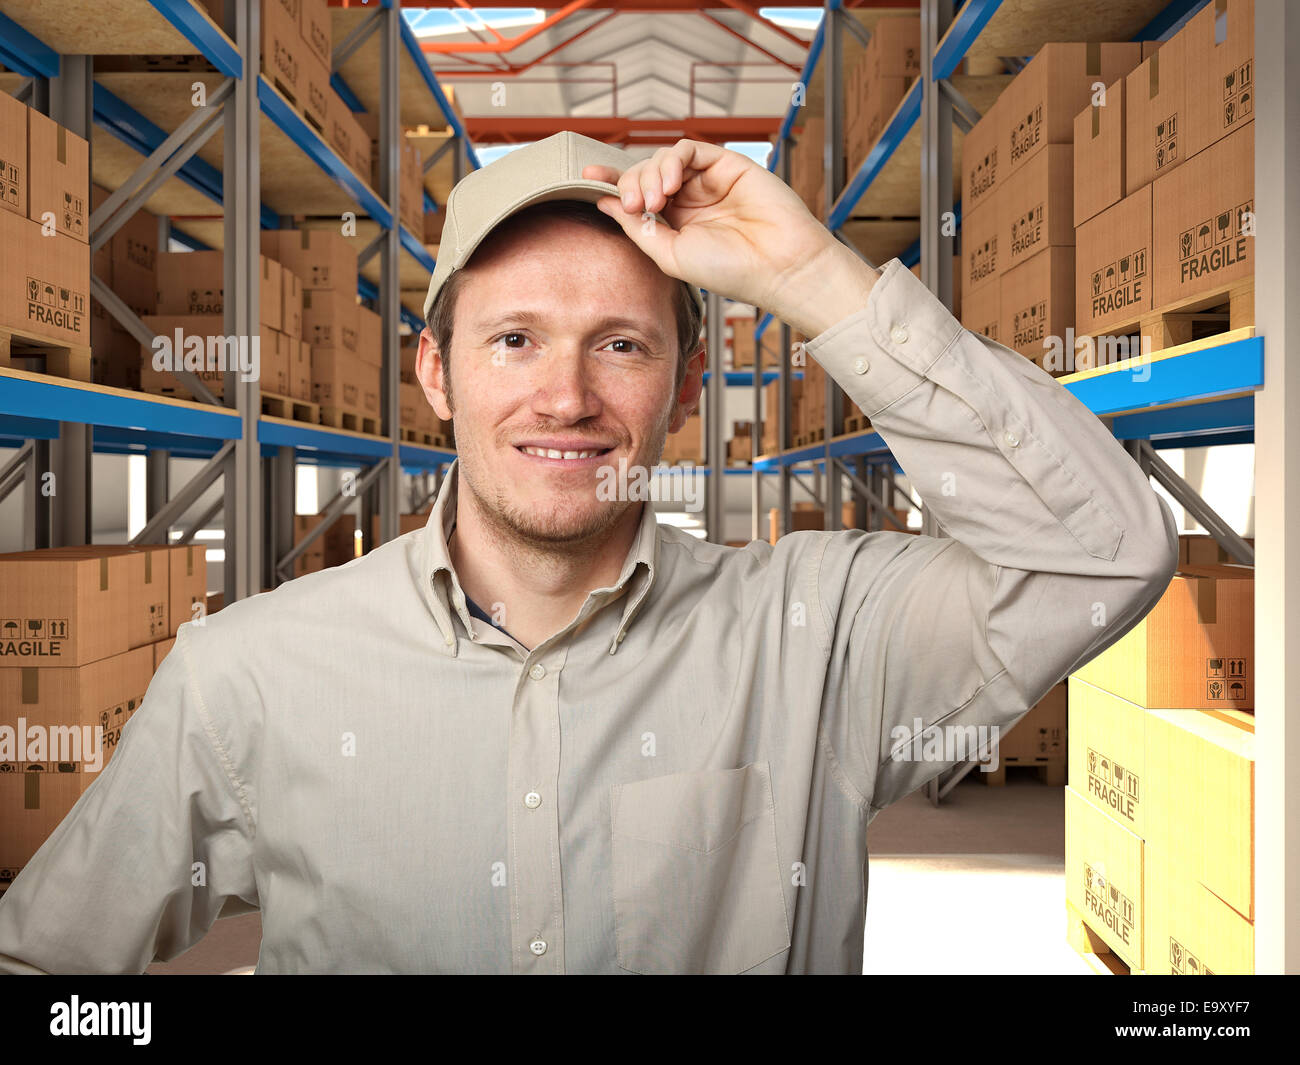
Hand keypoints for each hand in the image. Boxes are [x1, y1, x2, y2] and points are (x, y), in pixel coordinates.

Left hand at [584, 139, 878, 337]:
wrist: (778, 265)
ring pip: (662, 159)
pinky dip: (671, 161)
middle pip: (643, 175)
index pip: (636, 196)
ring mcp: (707, 181)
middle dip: (631, 184)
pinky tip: (670, 185)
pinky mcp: (726, 164)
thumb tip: (604, 203)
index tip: (587, 177)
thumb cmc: (731, 270)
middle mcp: (689, 201)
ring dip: (649, 175)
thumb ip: (637, 229)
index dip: (611, 183)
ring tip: (655, 201)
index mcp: (675, 225)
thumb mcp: (670, 255)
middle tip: (635, 206)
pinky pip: (687, 149)